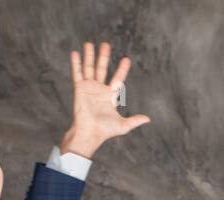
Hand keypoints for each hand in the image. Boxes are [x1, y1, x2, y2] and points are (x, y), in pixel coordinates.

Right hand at [61, 41, 149, 157]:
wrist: (90, 133)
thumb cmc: (105, 131)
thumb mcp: (123, 126)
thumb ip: (134, 121)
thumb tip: (148, 119)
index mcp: (110, 96)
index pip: (117, 79)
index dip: (122, 69)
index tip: (126, 59)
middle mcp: (99, 90)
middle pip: (102, 69)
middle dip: (103, 57)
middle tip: (106, 44)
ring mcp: (89, 88)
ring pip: (89, 68)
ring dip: (89, 56)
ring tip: (89, 43)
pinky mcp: (80, 89)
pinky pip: (77, 73)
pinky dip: (76, 63)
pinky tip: (76, 53)